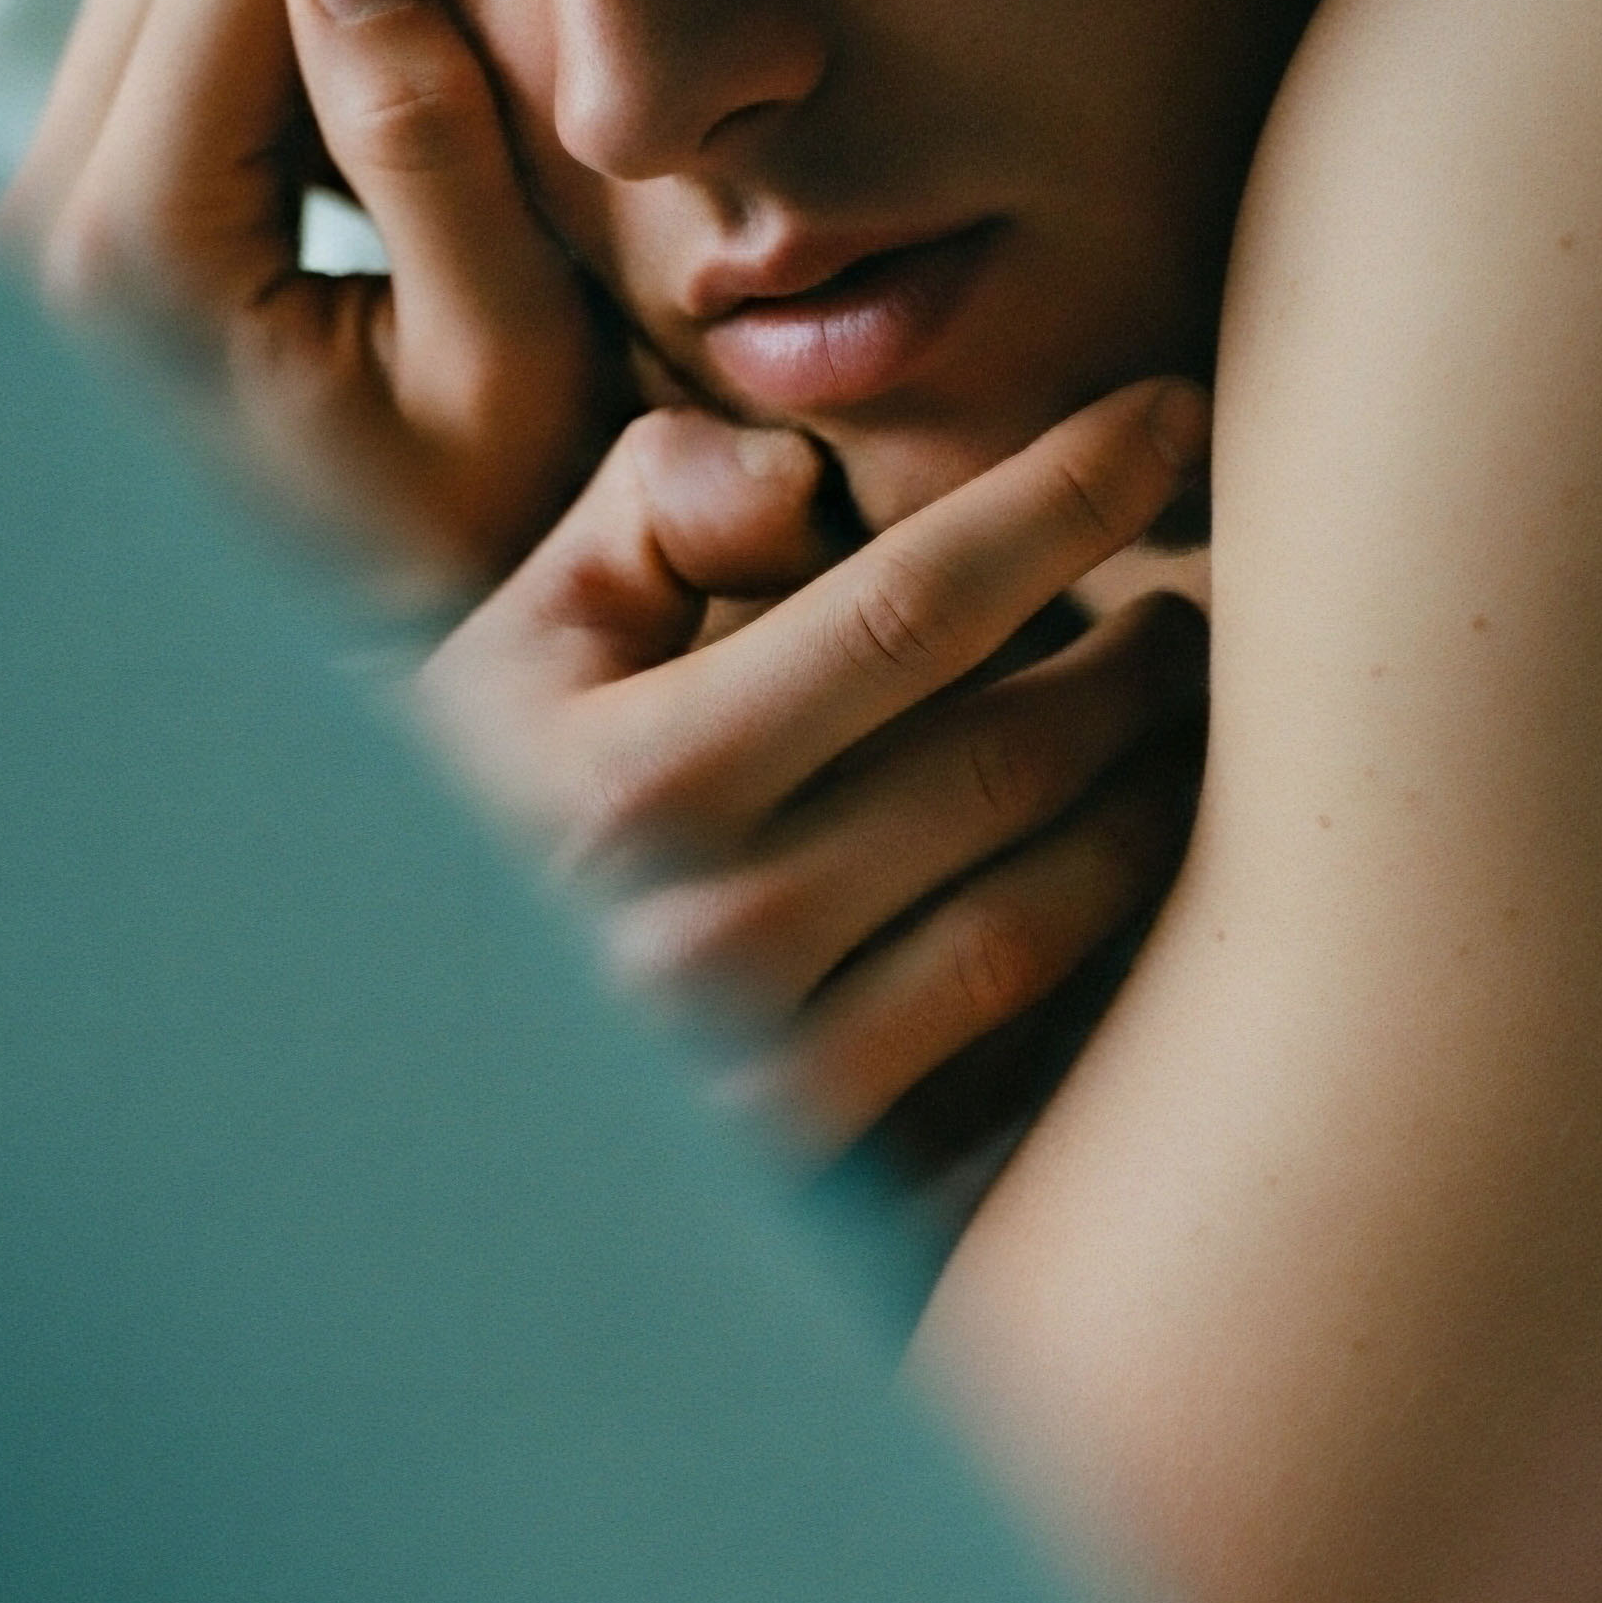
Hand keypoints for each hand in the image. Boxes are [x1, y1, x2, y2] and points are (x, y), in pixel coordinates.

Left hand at [0, 0, 624, 605]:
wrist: (392, 658)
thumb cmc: (475, 529)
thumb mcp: (504, 351)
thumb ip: (427, 139)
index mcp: (143, 253)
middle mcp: (49, 233)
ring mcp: (39, 240)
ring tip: (428, 26)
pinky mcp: (70, 241)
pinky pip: (154, 66)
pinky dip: (261, 39)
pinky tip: (368, 91)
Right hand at [420, 380, 1213, 1160]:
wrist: (405, 1087)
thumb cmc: (470, 822)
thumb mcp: (512, 646)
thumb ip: (650, 514)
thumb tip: (808, 475)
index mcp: (634, 783)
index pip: (909, 606)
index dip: (1061, 497)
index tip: (1166, 416)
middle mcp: (710, 939)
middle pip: (1012, 759)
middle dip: (1140, 664)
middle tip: (1196, 614)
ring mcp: (773, 1079)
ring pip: (1044, 913)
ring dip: (1149, 804)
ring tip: (1176, 734)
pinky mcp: (824, 1186)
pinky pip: (1015, 1053)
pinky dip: (1094, 958)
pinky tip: (1121, 888)